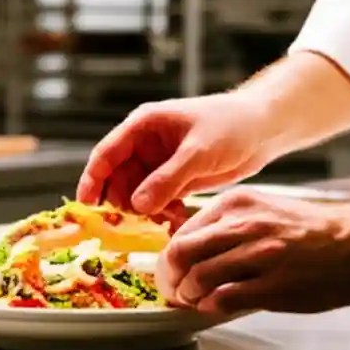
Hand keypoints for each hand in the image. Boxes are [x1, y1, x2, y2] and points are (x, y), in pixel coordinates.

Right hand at [75, 93, 275, 215]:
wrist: (263, 129)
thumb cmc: (231, 126)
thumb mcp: (199, 152)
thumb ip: (168, 178)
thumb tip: (137, 205)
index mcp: (143, 126)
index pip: (106, 154)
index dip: (92, 179)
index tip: (86, 205)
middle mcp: (145, 145)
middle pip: (117, 178)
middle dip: (122, 201)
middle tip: (132, 223)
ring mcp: (159, 163)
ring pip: (136, 193)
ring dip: (144, 210)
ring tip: (163, 220)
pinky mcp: (174, 179)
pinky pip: (155, 200)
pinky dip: (161, 212)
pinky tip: (175, 219)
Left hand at [156, 189, 349, 314]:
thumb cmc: (313, 232)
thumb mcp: (262, 211)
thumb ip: (226, 226)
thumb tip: (189, 249)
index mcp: (237, 204)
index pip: (182, 231)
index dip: (169, 257)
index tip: (169, 271)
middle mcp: (244, 226)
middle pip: (180, 253)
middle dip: (169, 278)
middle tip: (172, 291)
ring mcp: (259, 256)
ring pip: (197, 278)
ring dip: (188, 296)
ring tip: (194, 302)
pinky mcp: (273, 285)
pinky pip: (222, 299)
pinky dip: (209, 307)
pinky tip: (214, 308)